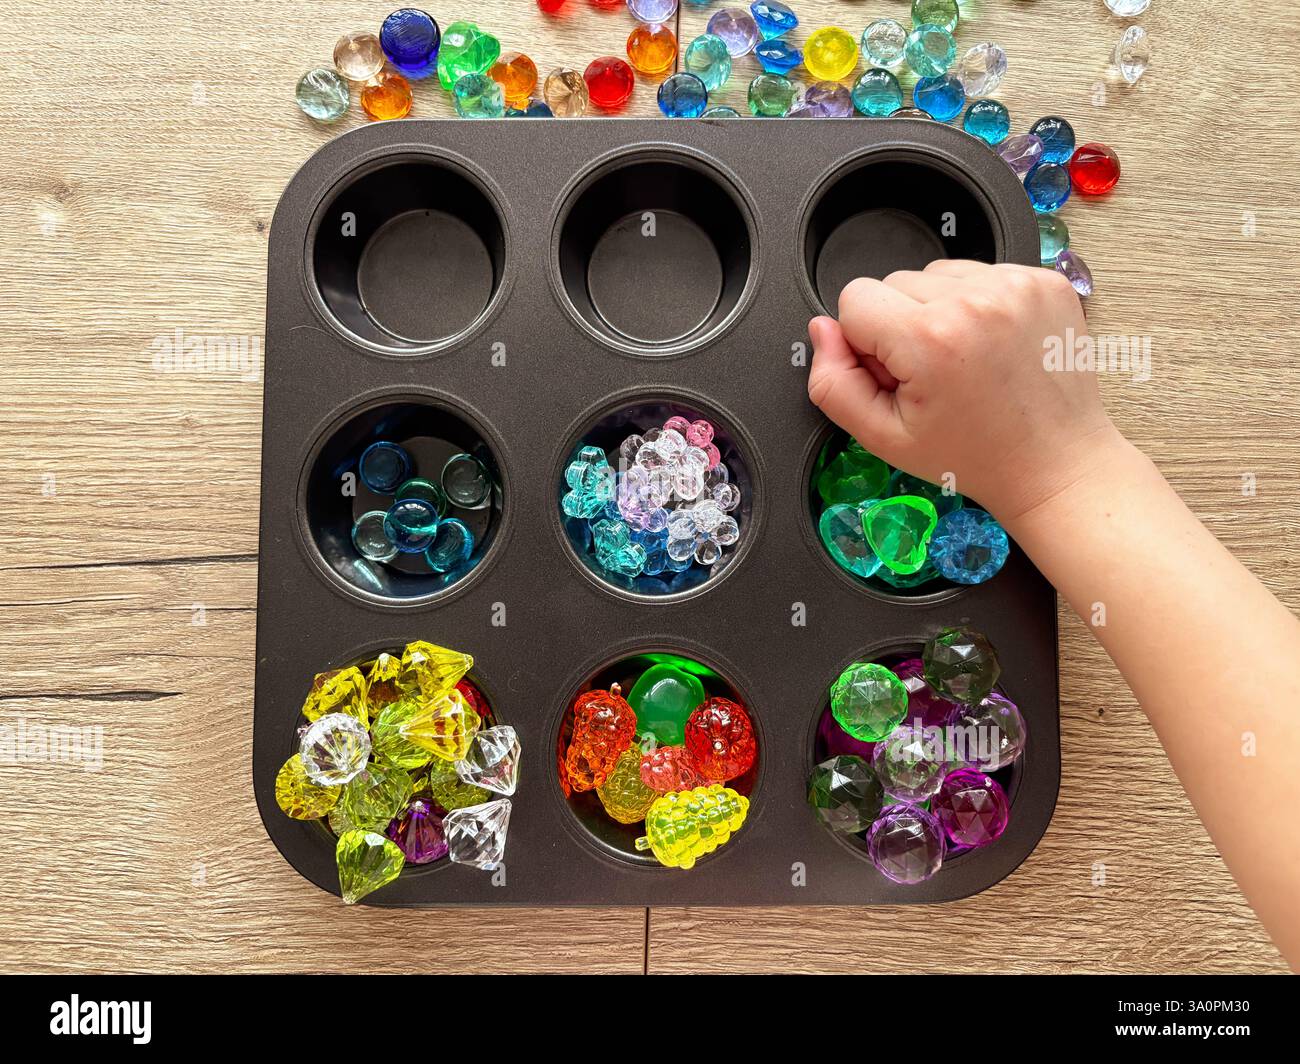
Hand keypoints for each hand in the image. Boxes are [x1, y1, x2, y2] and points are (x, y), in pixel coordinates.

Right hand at [806, 260, 1120, 521]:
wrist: (1055, 465)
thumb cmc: (974, 456)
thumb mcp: (883, 438)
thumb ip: (833, 384)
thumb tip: (823, 330)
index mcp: (931, 338)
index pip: (854, 298)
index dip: (863, 341)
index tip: (896, 375)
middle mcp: (975, 300)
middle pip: (894, 281)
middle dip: (901, 324)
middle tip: (934, 375)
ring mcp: (1015, 285)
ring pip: (937, 274)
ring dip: (939, 309)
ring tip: (964, 359)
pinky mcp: (1043, 281)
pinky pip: (981, 273)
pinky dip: (978, 304)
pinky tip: (993, 346)